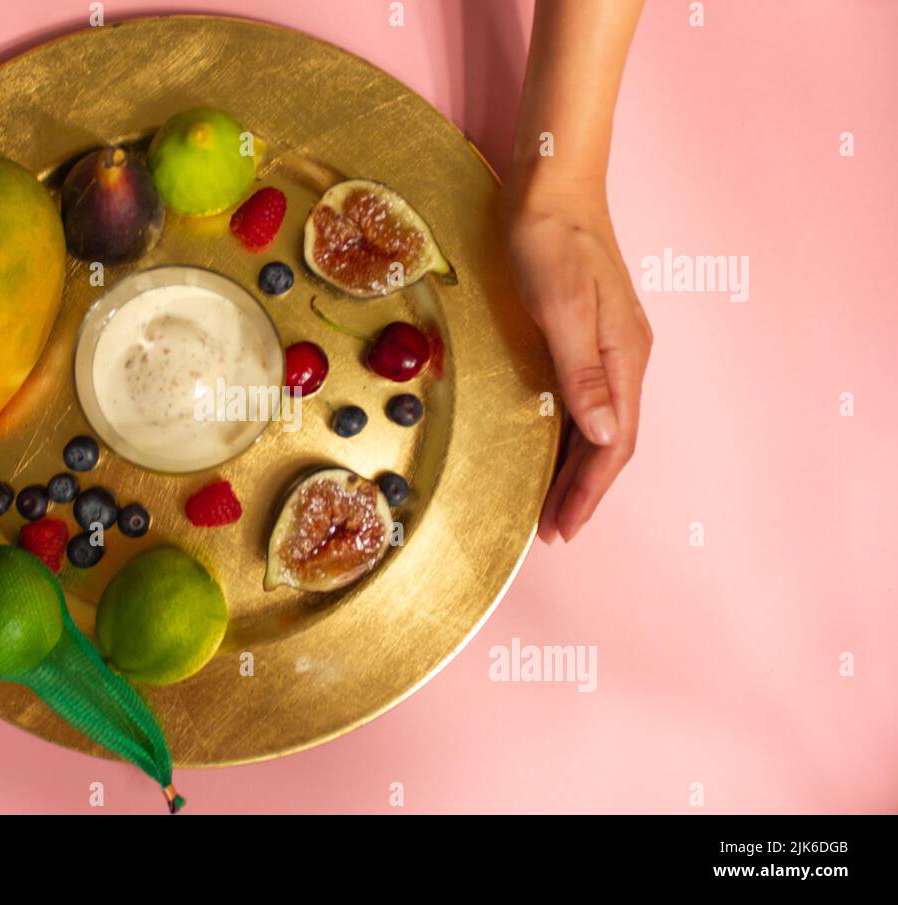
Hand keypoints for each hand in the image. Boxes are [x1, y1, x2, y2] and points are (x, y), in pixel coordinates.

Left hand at [503, 182, 652, 542]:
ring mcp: (607, 346)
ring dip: (576, 468)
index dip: (590, 490)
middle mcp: (622, 357)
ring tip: (550, 505)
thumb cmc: (551, 242)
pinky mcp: (585, 335)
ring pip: (597, 425)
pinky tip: (551, 447)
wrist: (552, 188)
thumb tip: (605, 435)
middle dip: (583, 490)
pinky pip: (583, 401)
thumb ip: (582, 372)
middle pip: (609, 442)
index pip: (615, 443)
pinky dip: (569, 434)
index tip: (564, 528)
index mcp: (623, 357)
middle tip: (553, 531)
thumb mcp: (562, 307)